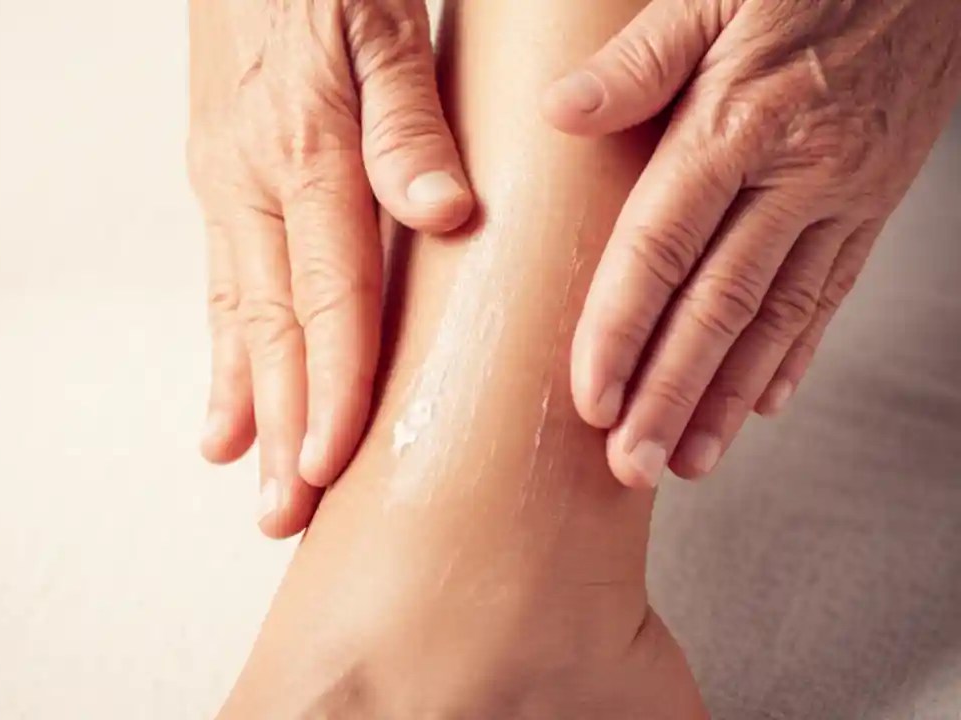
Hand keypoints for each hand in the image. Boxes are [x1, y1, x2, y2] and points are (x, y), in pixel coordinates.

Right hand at [187, 1, 471, 535]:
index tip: (335, 462)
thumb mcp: (384, 22)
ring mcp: (226, 183)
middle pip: (271, 325)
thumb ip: (407, 121)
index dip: (333, 383)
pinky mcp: (219, 177)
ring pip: (236, 315)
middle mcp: (252, 180)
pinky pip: (219, 283)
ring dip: (248, 405)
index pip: (327, 292)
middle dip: (283, 424)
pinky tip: (222, 409)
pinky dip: (222, 353)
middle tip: (285, 513)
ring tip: (254, 483)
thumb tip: (439, 214)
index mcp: (305, 150)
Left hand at [544, 0, 960, 486]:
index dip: (623, 329)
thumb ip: (637, 59)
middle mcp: (797, 175)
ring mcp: (843, 197)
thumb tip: (559, 113)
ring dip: (729, 396)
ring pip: (779, 317)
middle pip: (722, 304)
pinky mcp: (872, 205)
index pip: (664, 247)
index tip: (590, 398)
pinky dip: (794, 355)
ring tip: (688, 460)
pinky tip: (763, 404)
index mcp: (739, 124)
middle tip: (633, 463)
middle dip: (672, 393)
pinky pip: (829, 293)